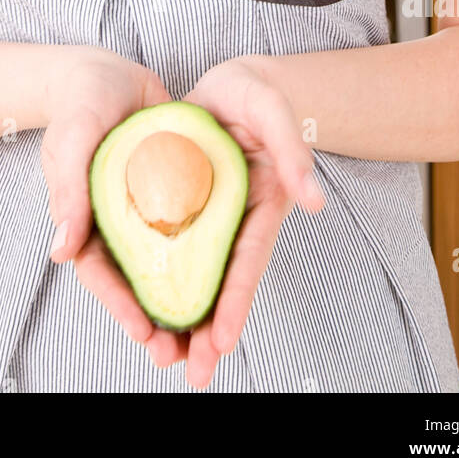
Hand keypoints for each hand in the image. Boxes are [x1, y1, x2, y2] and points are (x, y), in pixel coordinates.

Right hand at [41, 48, 190, 370]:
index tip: (144, 331)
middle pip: (136, 281)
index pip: (102, 272)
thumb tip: (62, 253)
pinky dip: (202, 266)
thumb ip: (69, 191)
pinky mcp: (175, 195)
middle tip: (179, 357)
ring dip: (182, 305)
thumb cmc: (82, 101)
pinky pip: (190, 236)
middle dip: (155, 321)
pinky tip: (224, 289)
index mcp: (86, 218)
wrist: (109, 68)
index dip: (120, 304)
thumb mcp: (75, 138)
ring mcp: (146, 212)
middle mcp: (117, 222)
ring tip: (206, 344)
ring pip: (165, 268)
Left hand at [178, 56, 324, 390]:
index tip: (224, 342)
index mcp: (263, 203)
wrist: (226, 83)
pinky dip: (159, 279)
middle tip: (194, 374)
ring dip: (182, 317)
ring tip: (164, 358)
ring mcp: (209, 216)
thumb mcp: (274, 111)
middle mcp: (236, 219)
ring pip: (194, 274)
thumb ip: (293, 152)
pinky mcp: (182, 207)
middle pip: (221, 280)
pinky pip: (168, 248)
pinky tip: (143, 309)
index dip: (236, 300)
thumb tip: (314, 202)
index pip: (249, 259)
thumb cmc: (256, 93)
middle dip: (209, 329)